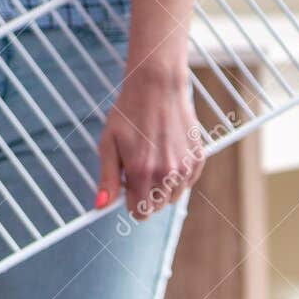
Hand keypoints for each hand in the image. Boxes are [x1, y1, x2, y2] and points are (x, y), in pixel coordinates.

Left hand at [97, 68, 202, 219]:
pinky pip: (187, 182)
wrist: (158, 86)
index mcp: (142, 173)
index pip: (140, 212)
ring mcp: (185, 168)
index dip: (131, 202)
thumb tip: (100, 206)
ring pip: (173, 196)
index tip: (128, 186)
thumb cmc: (129, 112)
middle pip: (157, 206)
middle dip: (147, 194)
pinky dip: (178, 175)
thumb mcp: (109, 143)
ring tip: (154, 158)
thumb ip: (107, 178)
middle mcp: (166, 175)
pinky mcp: (197, 160)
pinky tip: (168, 153)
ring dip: (163, 186)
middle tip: (139, 166)